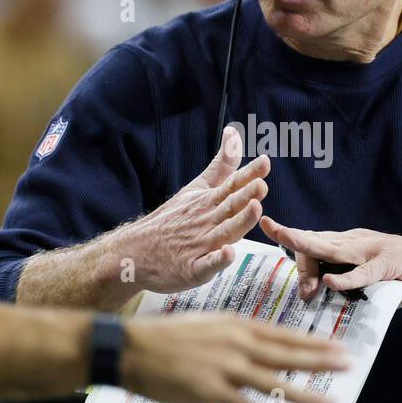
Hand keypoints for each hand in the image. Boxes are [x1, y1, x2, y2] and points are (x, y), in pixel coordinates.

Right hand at [117, 127, 269, 292]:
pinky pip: (207, 265)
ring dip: (239, 221)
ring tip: (254, 210)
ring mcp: (200, 245)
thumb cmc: (172, 219)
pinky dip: (216, 260)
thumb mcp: (196, 188)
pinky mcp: (193, 269)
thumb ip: (221, 165)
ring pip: (224, 232)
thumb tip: (234, 133)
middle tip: (261, 185)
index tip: (265, 163)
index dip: (249, 174)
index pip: (232, 185)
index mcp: (208, 202)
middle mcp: (206, 221)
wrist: (136, 250)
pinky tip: (227, 254)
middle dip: (246, 196)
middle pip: (230, 207)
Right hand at [119, 314, 350, 402]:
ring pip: (276, 381)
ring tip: (333, 400)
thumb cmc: (166, 336)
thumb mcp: (207, 323)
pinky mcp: (212, 391)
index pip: (283, 334)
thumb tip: (257, 342)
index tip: (336, 345)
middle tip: (349, 364)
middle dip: (321, 359)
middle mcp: (237, 343)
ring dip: (307, 391)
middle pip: (288, 353)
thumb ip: (234, 333)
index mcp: (236, 325)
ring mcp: (226, 367)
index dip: (312, 341)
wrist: (131, 347)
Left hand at [259, 216, 401, 310]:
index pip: (315, 244)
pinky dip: (347, 277)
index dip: (296, 249)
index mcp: (350, 244)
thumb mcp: (368, 280)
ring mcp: (375, 250)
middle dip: (291, 232)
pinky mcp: (391, 264)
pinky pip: (365, 272)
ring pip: (336, 248)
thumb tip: (317, 294)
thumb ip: (344, 285)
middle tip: (267, 224)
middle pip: (319, 240)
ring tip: (287, 238)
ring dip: (310, 245)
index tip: (271, 241)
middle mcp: (359, 241)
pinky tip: (330, 281)